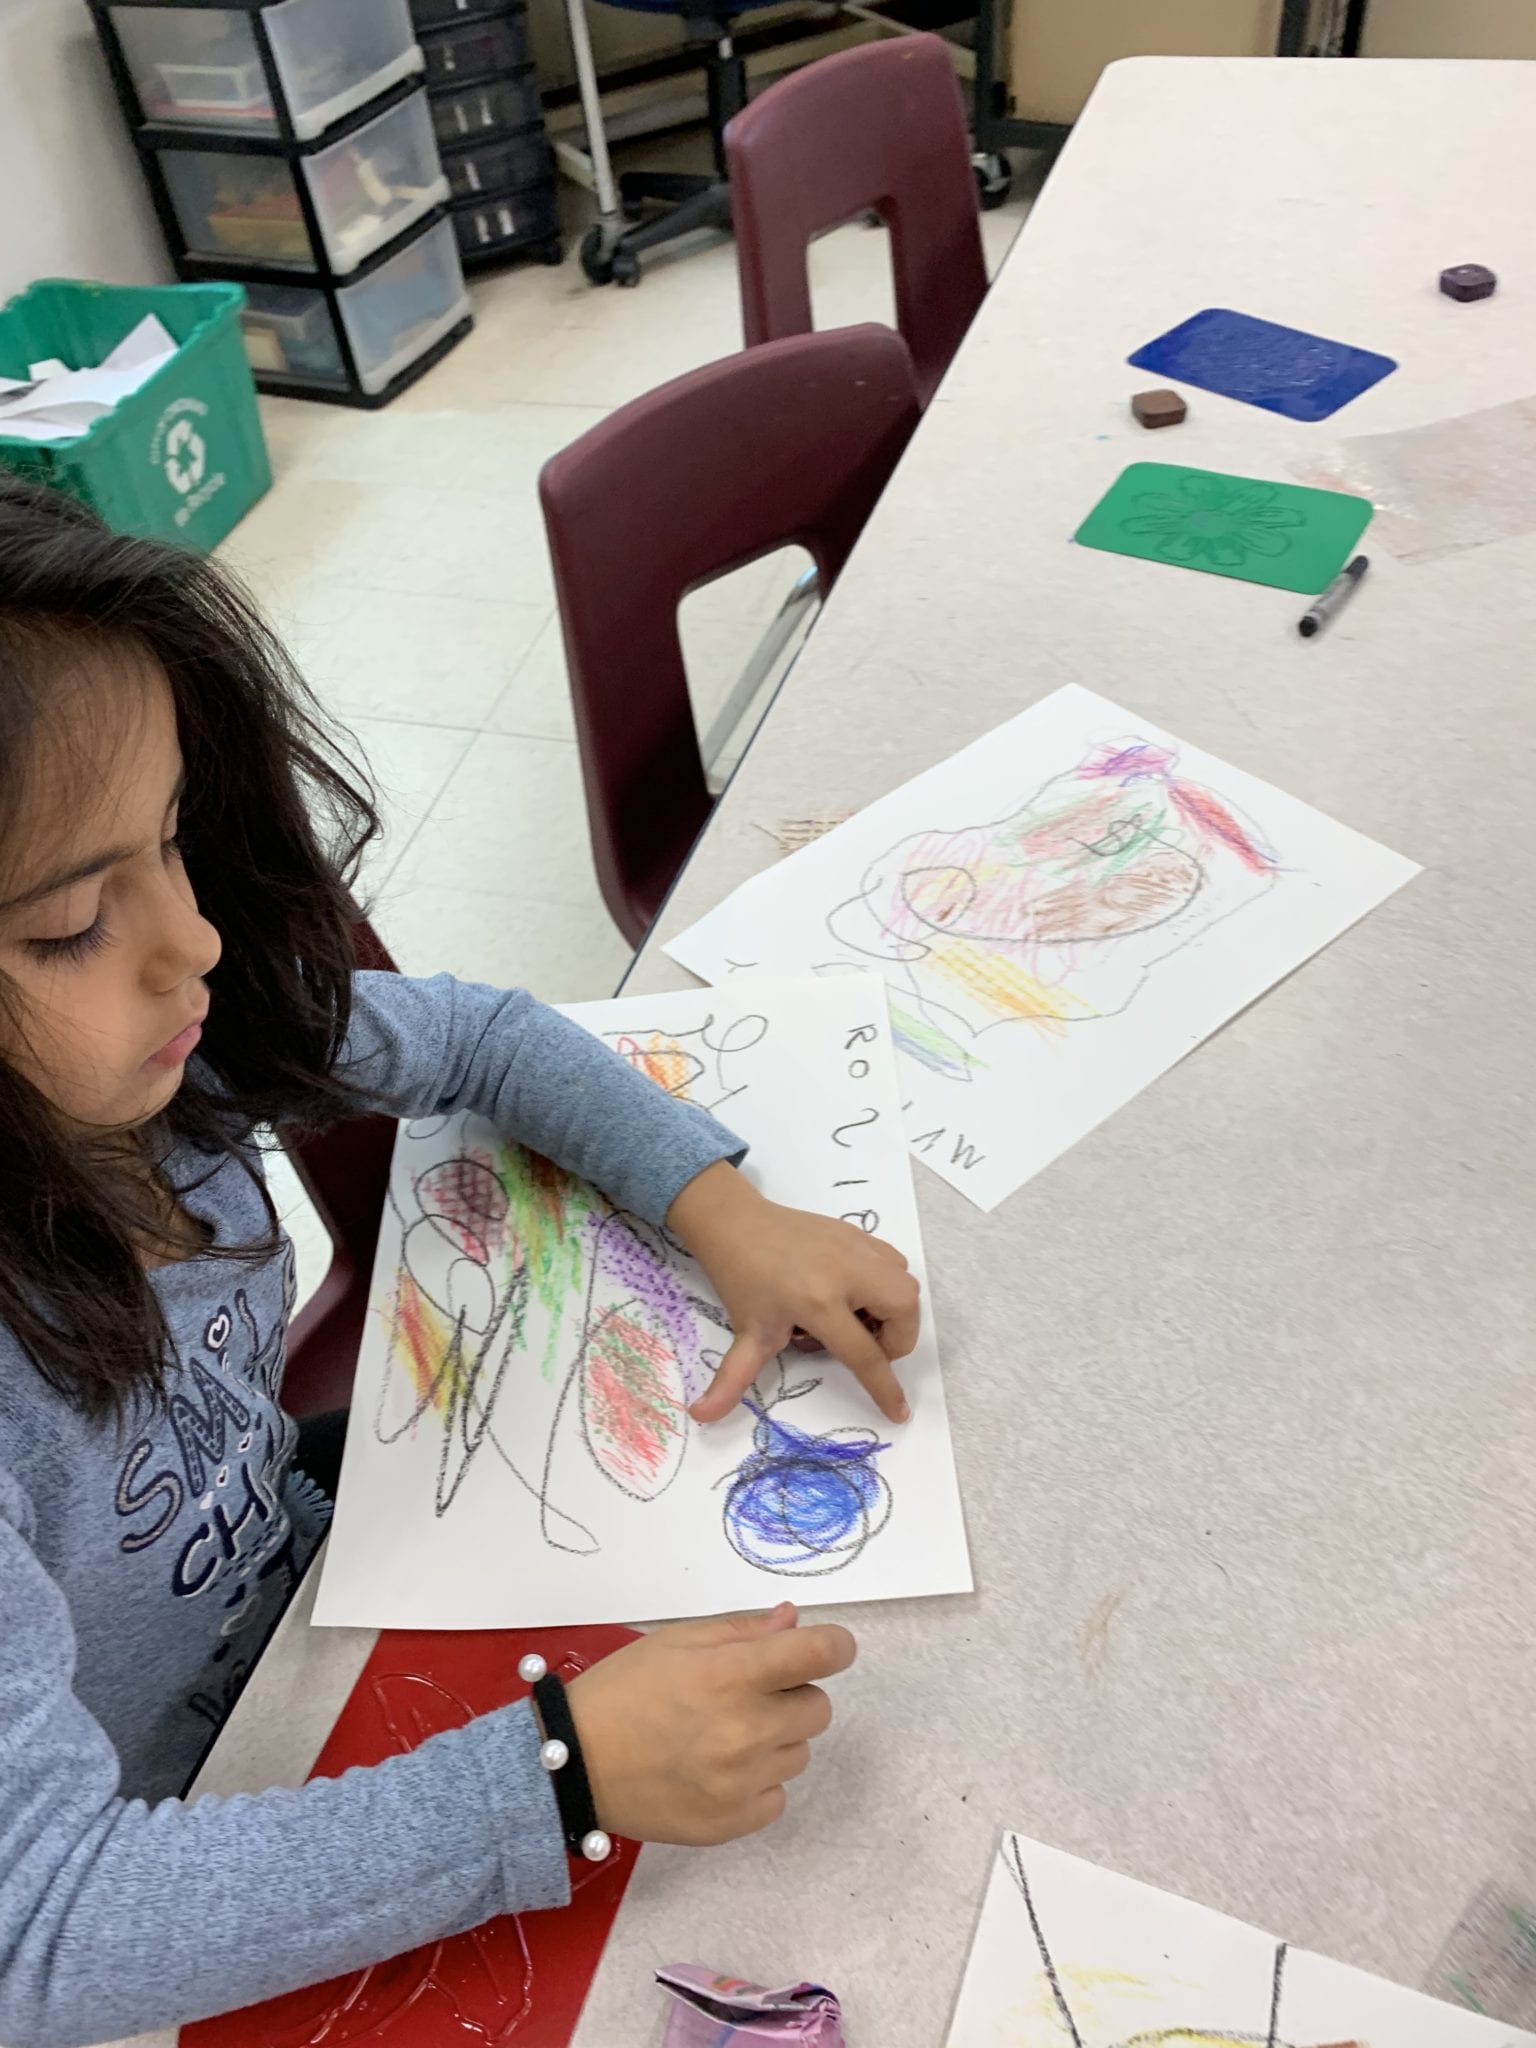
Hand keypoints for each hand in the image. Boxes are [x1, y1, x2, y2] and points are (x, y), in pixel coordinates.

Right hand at [565, 1603, 854, 1845]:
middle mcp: (747, 1730)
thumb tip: (794, 1621)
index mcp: (733, 1675)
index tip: (826, 1648)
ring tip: (723, 1735)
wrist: (573, 1766)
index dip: (835, 1645)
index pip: (822, 1653)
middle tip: (746, 1694)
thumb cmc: (623, 1691)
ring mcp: (743, 1783)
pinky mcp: (733, 1823)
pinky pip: (777, 1796)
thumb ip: (741, 1630)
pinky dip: (758, 1782)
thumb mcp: (676, 1642)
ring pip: (799, 1753)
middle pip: (819, 1707)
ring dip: (775, 1739)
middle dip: (792, 1694)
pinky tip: (718, 1770)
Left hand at [666, 1162, 920, 1423]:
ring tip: (856, 1318)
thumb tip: (702, 1415)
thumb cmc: (742, 1281)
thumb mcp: (745, 1335)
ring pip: (905, 1284)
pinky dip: (886, 1284)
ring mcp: (856, 1247)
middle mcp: (846, 1272)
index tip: (899, 1412)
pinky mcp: (858, 1233)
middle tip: (862, 1343)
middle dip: (896, 1340)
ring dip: (892, 1310)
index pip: (864, 1355)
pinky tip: (854, 1292)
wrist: (736, 1223)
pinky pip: (894, 1263)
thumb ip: (732, 1382)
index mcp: (818, 1303)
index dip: (884, 1388)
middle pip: (903, 1311)